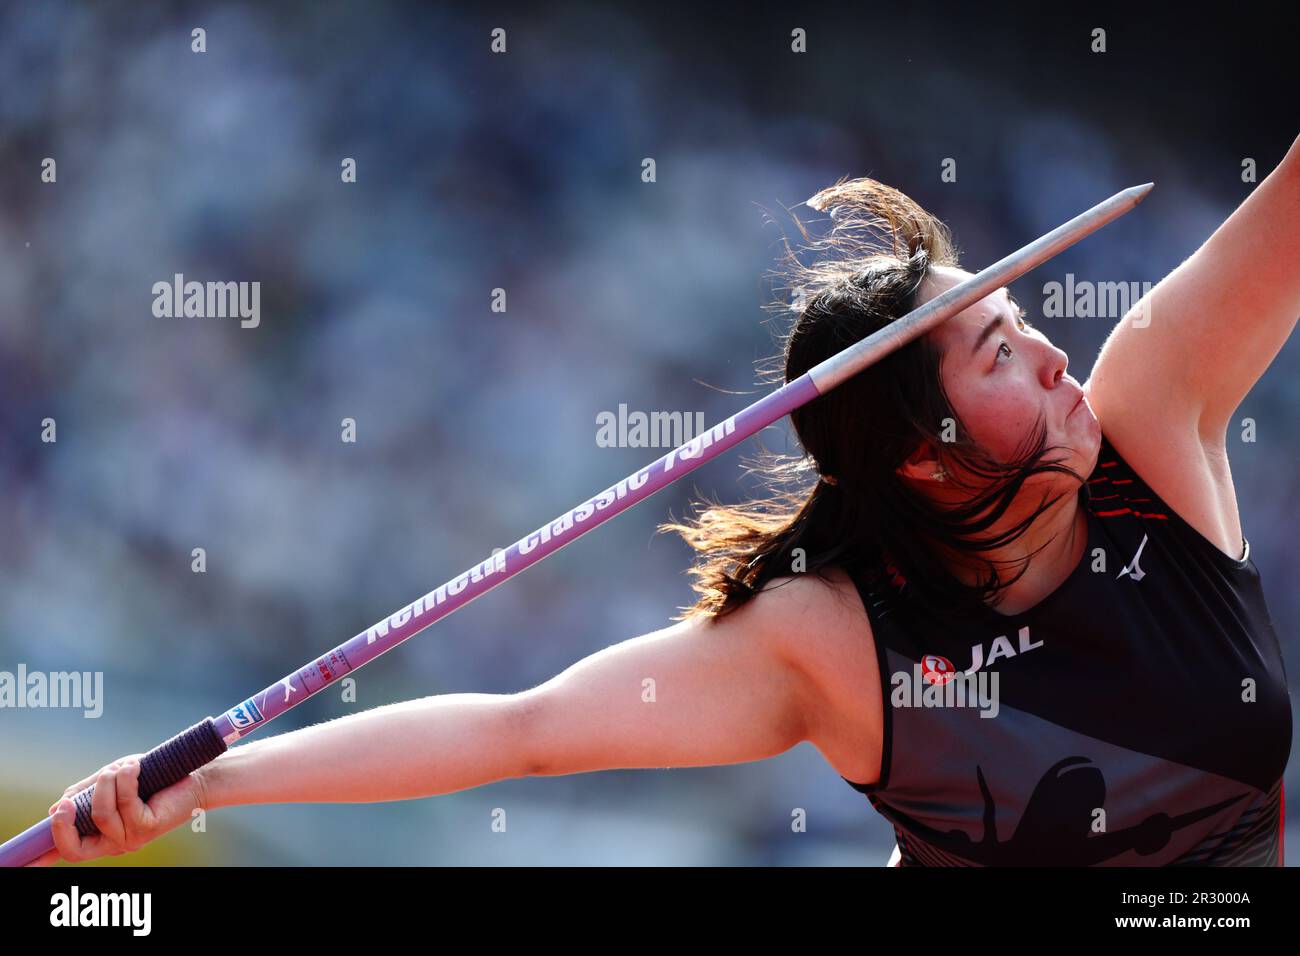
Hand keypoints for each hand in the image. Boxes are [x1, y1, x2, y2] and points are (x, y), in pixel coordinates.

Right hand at [23, 754, 208, 865]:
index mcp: (101, 835)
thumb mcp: (111, 782)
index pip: (67, 851)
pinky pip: (125, 803)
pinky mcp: (148, 827)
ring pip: (101, 814)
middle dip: (67, 822)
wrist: (194, 776)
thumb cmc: (152, 778)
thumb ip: (85, 793)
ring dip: (107, 783)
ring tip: (122, 767)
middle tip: (69, 800)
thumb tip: (55, 807)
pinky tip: (136, 768)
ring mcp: (131, 839)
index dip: (44, 853)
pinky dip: (127, 779)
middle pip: (75, 849)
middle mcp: (114, 843)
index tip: (35, 843)